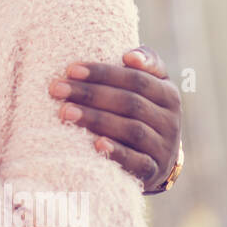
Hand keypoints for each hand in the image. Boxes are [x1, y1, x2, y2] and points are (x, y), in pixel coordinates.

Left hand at [48, 44, 181, 191]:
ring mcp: (163, 147)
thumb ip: (144, 62)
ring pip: (132, 130)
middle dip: (91, 94)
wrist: (158, 157)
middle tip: (57, 89)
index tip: (70, 69)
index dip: (103, 73)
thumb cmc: (142, 110)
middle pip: (130, 103)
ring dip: (97, 120)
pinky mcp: (153, 170)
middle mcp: (169, 120)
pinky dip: (118, 153)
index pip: (136, 79)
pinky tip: (96, 144)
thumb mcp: (150, 85)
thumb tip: (130, 56)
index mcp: (168, 94)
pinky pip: (138, 162)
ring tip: (65, 112)